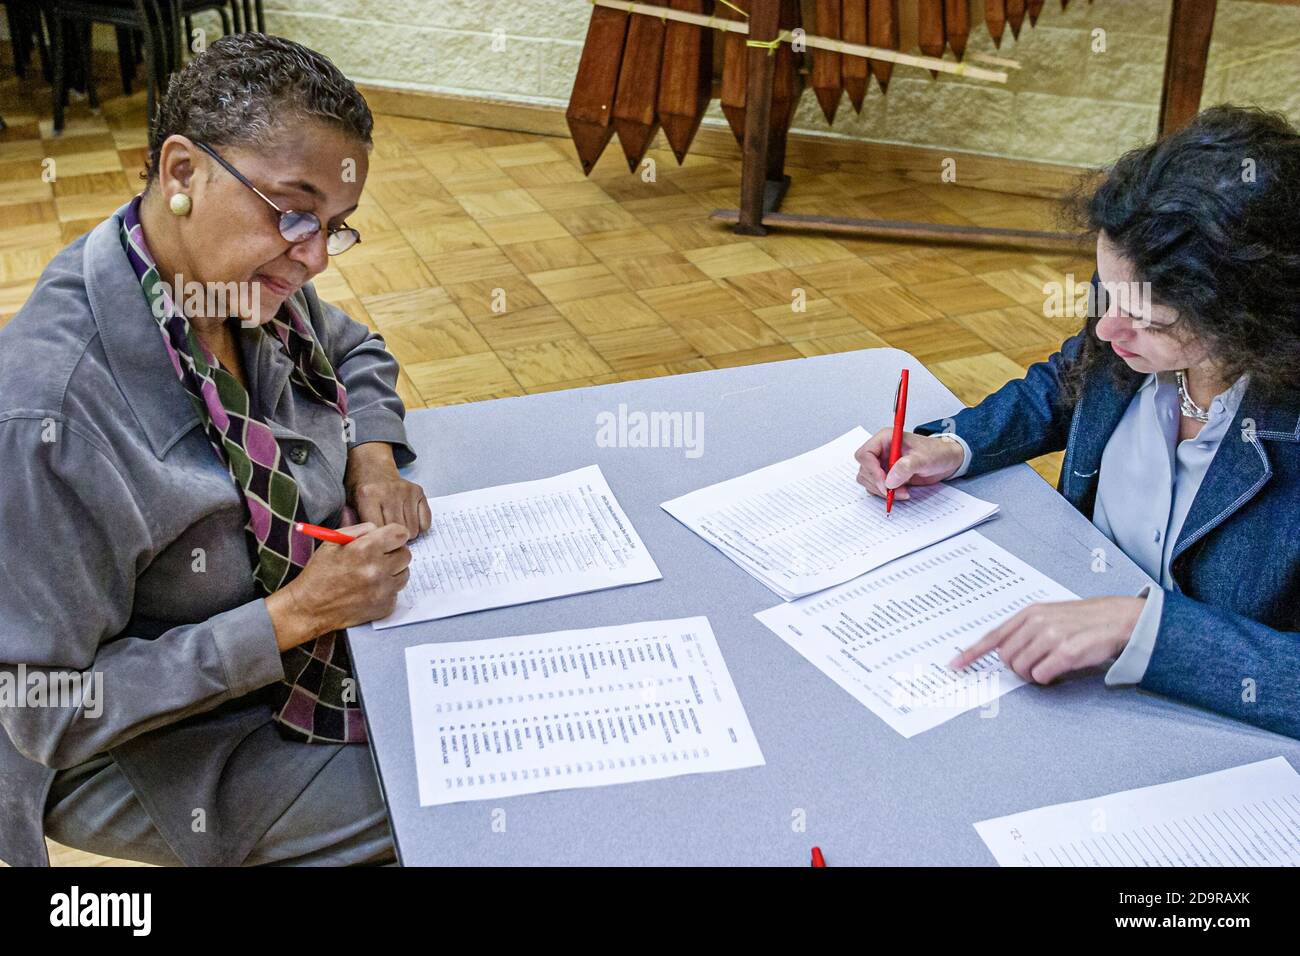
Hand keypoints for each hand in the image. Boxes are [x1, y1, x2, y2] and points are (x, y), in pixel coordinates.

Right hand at [265, 522, 411, 648]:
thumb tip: (379, 529)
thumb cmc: (320, 573)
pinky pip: (397, 591)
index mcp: (366, 549)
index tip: (389, 538)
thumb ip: (360, 529)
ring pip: (404, 573)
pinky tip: (370, 589)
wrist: (310, 607)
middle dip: (394, 552)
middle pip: (406, 554)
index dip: (394, 534)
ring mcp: (383, 590)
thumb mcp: (333, 542)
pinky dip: (387, 589)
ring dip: (393, 571)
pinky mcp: (385, 606)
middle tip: (379, 557)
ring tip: (373, 573)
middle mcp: (378, 569)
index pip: (401, 533)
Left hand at [345, 442, 429, 540]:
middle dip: (393, 538)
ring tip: (396, 526)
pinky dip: (418, 527)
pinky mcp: (418, 492)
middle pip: (397, 531)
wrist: (372, 466)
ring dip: (406, 533)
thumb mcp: (349, 505)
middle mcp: (389, 492)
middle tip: (387, 535)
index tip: (377, 543)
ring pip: (412, 529)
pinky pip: (425, 522)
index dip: (378, 541)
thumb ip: (356, 525)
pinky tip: (408, 521)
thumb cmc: (361, 490)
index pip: (378, 530)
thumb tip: (368, 546)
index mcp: (368, 496)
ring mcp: (406, 491)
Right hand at [854, 428, 963, 500]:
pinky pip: (876, 487)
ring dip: (882, 490)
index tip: (885, 483)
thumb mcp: (924, 458)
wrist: (946, 460)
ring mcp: (882, 464)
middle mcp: (880, 451)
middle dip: (878, 483)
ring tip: (902, 492)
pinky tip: (901, 492)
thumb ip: (906, 467)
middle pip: (864, 469)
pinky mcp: (886, 475)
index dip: (872, 470)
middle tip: (894, 491)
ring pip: (868, 480)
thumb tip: (889, 481)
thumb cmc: (936, 452)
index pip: (865, 454)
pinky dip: (886, 493)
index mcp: (885, 439)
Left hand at [949, 597, 1145, 683]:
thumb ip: (1024, 630)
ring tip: (1049, 667)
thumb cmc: (1082, 620)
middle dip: (1017, 667)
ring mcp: (1052, 636)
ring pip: (1022, 669)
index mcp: (1029, 613)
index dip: (972, 653)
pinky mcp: (1067, 652)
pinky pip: (1042, 675)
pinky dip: (1046, 679)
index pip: (993, 635)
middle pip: (1006, 659)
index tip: (955, 665)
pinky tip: (1057, 671)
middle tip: (1035, 665)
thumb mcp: (1049, 616)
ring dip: (1033, 675)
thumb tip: (1003, 651)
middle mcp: (1037, 622)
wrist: (1118, 619)